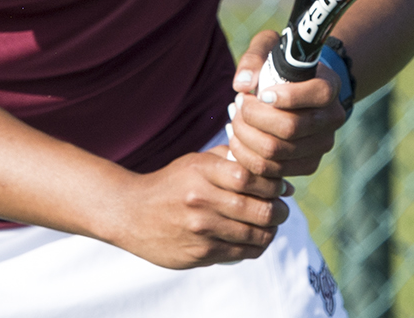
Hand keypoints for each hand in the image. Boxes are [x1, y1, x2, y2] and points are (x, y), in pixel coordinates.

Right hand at [103, 149, 293, 268]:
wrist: (130, 214)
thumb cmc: (170, 185)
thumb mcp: (195, 162)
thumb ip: (232, 160)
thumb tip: (277, 175)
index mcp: (202, 171)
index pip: (252, 177)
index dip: (274, 184)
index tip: (279, 188)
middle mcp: (201, 200)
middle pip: (261, 210)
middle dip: (280, 211)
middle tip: (282, 209)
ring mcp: (201, 229)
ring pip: (256, 235)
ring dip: (271, 231)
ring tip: (269, 225)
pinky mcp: (200, 254)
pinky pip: (242, 253)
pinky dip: (255, 247)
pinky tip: (253, 239)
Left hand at [226, 30, 346, 178]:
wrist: (297, 89)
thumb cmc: (281, 65)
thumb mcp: (269, 47)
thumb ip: (254, 57)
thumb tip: (242, 84)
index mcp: (329, 86)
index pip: (318, 94)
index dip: (286, 96)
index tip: (261, 93)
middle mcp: (332, 118)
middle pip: (290, 128)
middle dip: (253, 117)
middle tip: (237, 104)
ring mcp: (321, 145)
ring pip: (276, 153)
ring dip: (245, 137)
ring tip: (233, 119)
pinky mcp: (308, 164)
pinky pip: (272, 170)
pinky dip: (247, 156)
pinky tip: (237, 138)